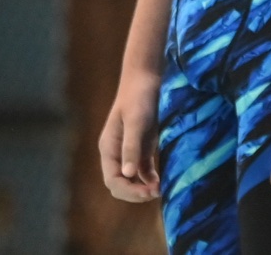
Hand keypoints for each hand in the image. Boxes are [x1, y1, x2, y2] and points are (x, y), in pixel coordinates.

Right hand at [99, 66, 162, 201]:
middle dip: (135, 192)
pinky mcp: (142, 145)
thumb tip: (128, 175)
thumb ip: (132, 147)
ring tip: (160, 190)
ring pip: (132, 178)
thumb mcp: (136, 122)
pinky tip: (161, 181)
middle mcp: (116, 152)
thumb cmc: (139, 97)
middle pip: (121, 183)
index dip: (128, 190)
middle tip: (156, 193)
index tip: (147, 192)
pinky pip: (143, 168)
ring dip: (144, 187)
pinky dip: (150, 177)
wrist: (146, 77)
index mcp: (108, 148)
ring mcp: (129, 150)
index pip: (113, 180)